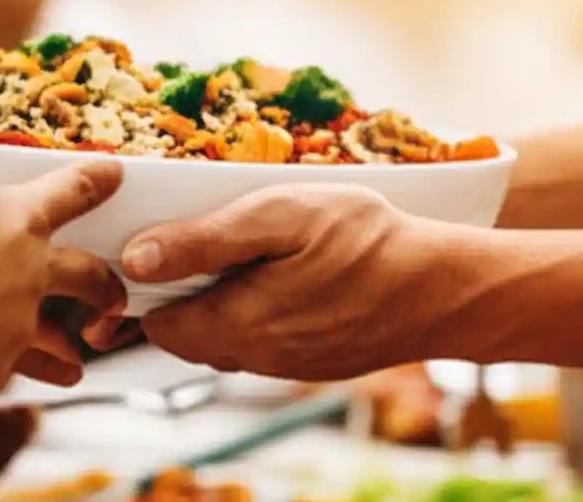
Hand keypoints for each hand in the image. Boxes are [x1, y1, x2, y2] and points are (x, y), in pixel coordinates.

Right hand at [0, 162, 123, 402]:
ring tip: (73, 366)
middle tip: (113, 293)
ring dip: (66, 351)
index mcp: (22, 219)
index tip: (113, 175)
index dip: (95, 180)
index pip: (71, 190)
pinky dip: (2, 371)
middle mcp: (33, 273)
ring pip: (56, 340)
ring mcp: (19, 325)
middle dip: (105, 286)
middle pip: (88, 276)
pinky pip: (7, 371)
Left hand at [120, 184, 445, 380]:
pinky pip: (265, 342)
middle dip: (181, 293)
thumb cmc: (364, 241)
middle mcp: (255, 359)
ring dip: (221, 302)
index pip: (153, 326)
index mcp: (235, 326)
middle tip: (203, 240)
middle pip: (186, 334)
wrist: (447, 287)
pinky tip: (285, 274)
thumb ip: (202, 240)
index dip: (147, 288)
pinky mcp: (315, 362)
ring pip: (225, 339)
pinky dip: (260, 312)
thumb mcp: (278, 217)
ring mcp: (287, 366)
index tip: (159, 247)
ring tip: (247, 252)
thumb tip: (134, 260)